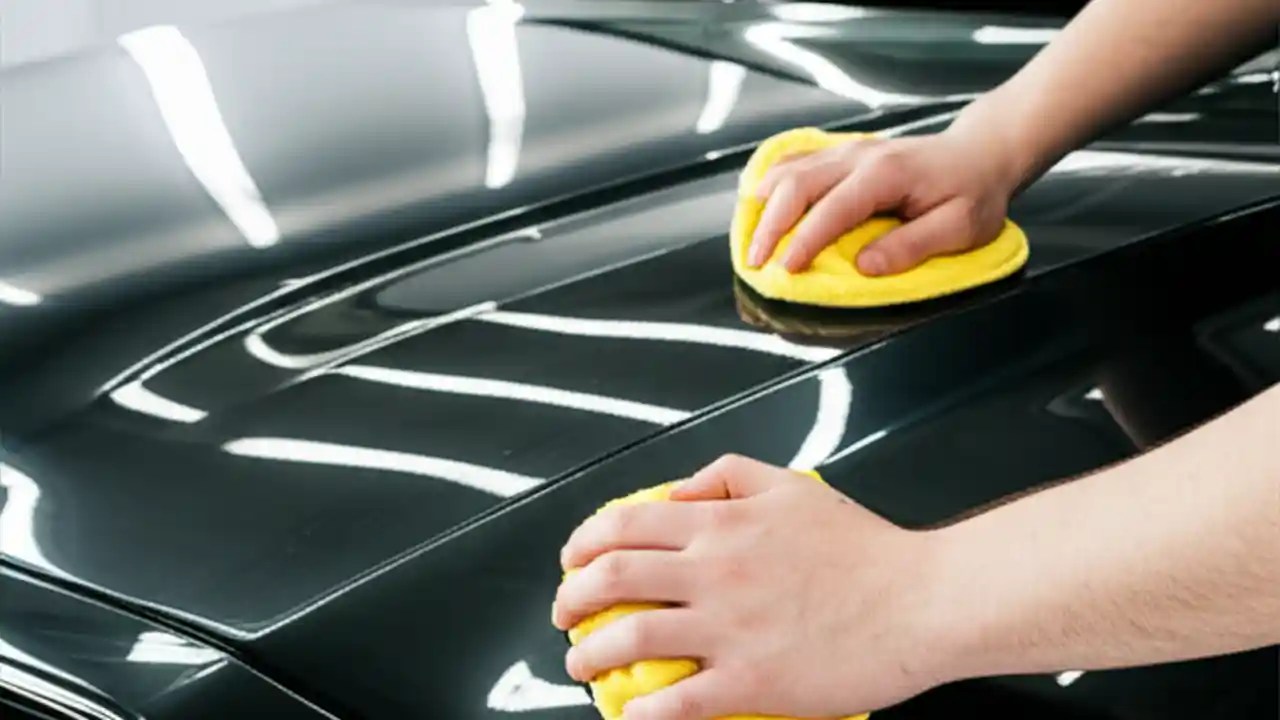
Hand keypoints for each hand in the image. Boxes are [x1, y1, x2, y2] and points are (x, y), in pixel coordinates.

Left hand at [552, 455, 948, 719]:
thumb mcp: (793, 486)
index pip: (625, 525)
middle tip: (564, 613)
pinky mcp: (753, 682)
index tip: (571, 560)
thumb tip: (678, 489)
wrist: (923, 600)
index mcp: (722, 524)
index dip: (582, 543)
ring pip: (632, 639)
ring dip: (590, 654)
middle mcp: (715, 572)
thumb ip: (728, 475)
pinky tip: (629, 715)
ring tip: (581, 663)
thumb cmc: (866, 547)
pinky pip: (678, 703)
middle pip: (613, 579)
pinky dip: (641, 713)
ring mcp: (730, 629)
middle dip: (571, 598)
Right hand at [746, 120, 1022, 275]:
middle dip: (770, 225)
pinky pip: (797, 161)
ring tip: (748, 238)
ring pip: (791, 169)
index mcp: (886, 174)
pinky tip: (757, 200)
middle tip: (755, 262)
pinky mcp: (843, 154)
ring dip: (764, 204)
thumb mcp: (960, 227)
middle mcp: (860, 157)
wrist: (980, 153)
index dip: (804, 240)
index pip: (833, 209)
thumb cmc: (974, 192)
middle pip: (798, 183)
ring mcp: (848, 152)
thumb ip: (912, 246)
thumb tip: (865, 266)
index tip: (785, 270)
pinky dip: (772, 180)